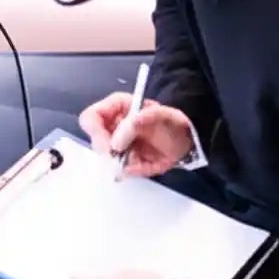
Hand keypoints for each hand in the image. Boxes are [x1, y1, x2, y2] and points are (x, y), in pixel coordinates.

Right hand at [77, 93, 194, 176]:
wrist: (188, 141)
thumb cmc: (174, 123)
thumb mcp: (161, 116)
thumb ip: (138, 122)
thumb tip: (117, 141)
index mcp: (117, 107)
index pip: (91, 117)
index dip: (96, 132)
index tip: (110, 146)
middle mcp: (113, 125)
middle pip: (95, 141)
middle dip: (109, 151)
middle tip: (125, 156)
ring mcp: (117, 145)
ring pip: (105, 158)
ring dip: (122, 162)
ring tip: (141, 157)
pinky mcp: (124, 161)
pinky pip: (120, 170)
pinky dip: (132, 170)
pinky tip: (145, 163)